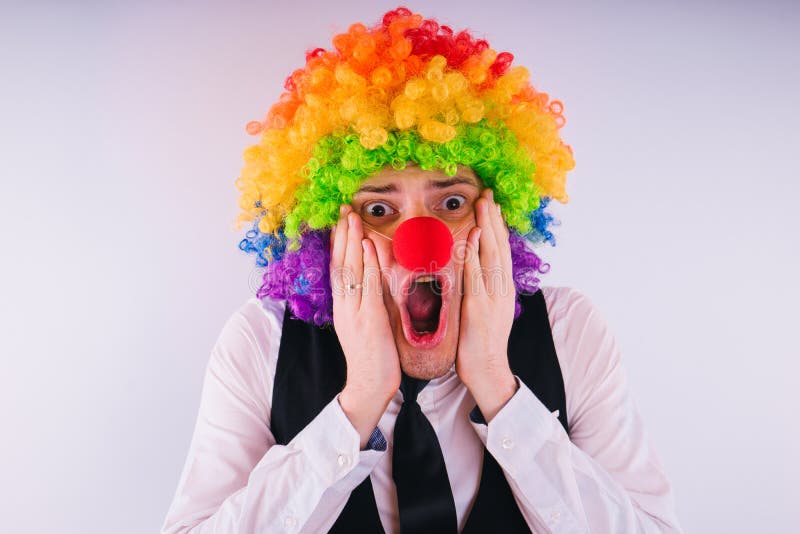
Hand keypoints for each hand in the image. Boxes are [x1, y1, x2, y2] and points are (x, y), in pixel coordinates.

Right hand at [330, 205, 400, 445]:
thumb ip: (367, 302)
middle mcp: (344, 306)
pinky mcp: (369, 319)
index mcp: (343, 307)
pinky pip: (367, 286)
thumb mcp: (365, 325)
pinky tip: (368, 245)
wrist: (368, 386)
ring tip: (352, 217)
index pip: (337, 268)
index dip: (338, 244)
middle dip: (342, 234)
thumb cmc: (372, 358)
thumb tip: (372, 280)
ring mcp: (355, 311)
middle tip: (343, 209)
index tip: (339, 222)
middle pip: (339, 263)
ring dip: (352, 241)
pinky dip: (367, 263)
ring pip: (350, 269)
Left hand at [455, 188, 517, 421]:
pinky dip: (476, 254)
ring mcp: (491, 297)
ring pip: (492, 255)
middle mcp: (501, 288)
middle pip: (499, 246)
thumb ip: (484, 287)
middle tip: (488, 193)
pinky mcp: (478, 307)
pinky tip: (474, 236)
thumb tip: (476, 268)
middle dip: (494, 218)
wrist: (488, 369)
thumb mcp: (487, 309)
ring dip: (488, 227)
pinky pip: (477, 275)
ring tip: (484, 204)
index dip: (497, 226)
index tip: (492, 204)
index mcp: (503, 288)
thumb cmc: (482, 341)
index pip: (502, 250)